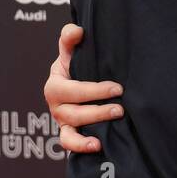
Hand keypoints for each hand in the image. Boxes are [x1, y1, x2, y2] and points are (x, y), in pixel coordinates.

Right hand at [45, 23, 122, 152]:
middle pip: (74, 112)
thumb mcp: (70, 52)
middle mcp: (55, 105)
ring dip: (93, 126)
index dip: (94, 91)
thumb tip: (77, 31)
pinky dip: (80, 147)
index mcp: (55, 85)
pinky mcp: (68, 133)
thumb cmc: (74, 66)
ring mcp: (61, 121)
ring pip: (72, 129)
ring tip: (113, 124)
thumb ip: (69, 39)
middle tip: (121, 108)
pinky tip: (98, 146)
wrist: (74, 81)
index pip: (72, 90)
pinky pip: (69, 143)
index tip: (118, 88)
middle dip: (98, 110)